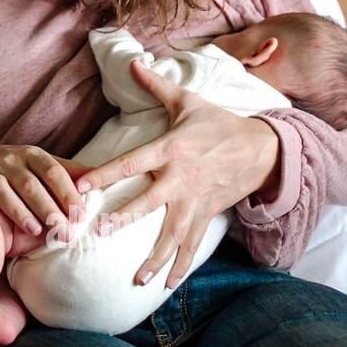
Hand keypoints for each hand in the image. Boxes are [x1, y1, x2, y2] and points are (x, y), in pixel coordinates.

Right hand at [0, 145, 89, 243]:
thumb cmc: (19, 169)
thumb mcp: (43, 165)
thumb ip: (70, 173)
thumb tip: (103, 178)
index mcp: (32, 155)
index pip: (53, 171)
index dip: (67, 192)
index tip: (81, 213)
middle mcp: (10, 161)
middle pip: (30, 183)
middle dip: (47, 207)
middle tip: (63, 229)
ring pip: (2, 189)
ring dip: (18, 209)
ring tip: (35, 230)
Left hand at [78, 60, 279, 288]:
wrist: (263, 149)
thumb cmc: (218, 123)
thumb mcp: (187, 102)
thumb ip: (155, 85)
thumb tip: (131, 61)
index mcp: (170, 149)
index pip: (132, 162)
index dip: (107, 172)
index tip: (83, 184)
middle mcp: (181, 178)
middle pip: (149, 202)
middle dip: (126, 217)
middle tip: (102, 231)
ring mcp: (195, 201)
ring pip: (171, 233)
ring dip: (154, 256)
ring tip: (136, 277)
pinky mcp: (207, 215)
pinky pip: (190, 245)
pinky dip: (178, 266)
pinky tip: (164, 285)